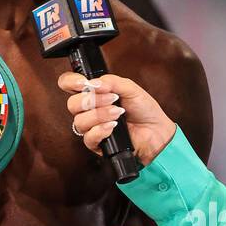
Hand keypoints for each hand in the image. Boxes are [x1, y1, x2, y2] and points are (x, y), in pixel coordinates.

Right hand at [57, 71, 176, 167]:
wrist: (156, 131)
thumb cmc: (144, 110)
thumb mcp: (130, 88)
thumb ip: (111, 81)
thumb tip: (93, 83)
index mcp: (94, 94)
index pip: (69, 84)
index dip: (70, 81)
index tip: (83, 83)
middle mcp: (89, 110)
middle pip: (72, 104)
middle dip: (92, 100)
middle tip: (112, 99)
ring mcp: (92, 127)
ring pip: (80, 121)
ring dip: (100, 115)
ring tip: (118, 113)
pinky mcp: (97, 144)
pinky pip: (88, 138)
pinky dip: (101, 130)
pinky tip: (113, 126)